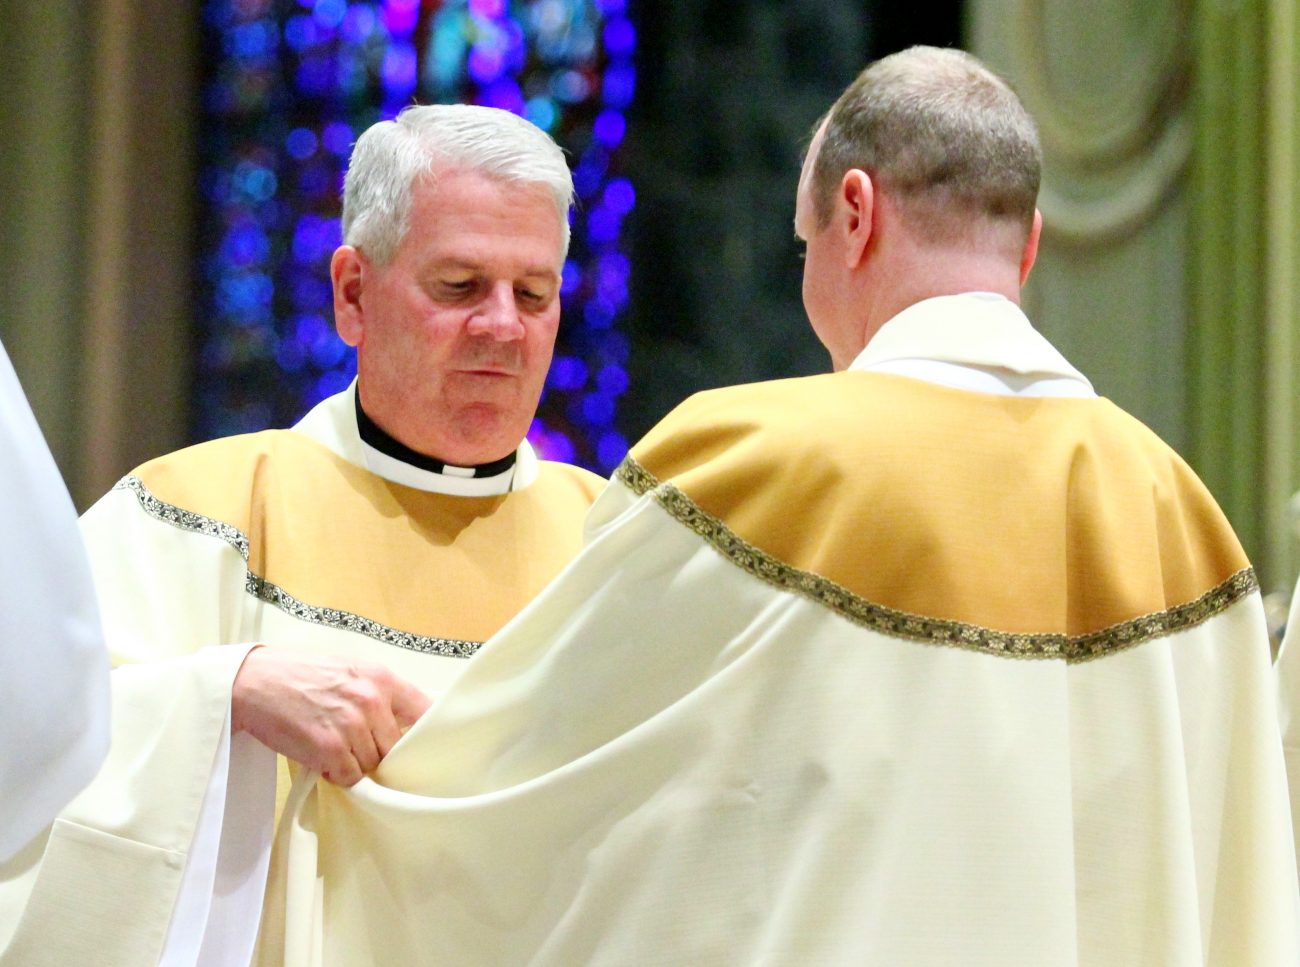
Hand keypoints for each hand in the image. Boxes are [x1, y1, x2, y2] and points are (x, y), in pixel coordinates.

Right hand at [230, 647, 430, 785]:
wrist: (253, 682)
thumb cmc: (300, 675)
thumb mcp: (349, 670)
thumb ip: (379, 693)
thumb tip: (408, 723)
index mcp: (381, 678)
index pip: (426, 711)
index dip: (428, 735)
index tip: (428, 748)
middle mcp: (371, 700)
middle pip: (397, 747)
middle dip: (380, 753)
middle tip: (358, 747)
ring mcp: (351, 726)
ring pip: (373, 765)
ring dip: (356, 764)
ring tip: (333, 747)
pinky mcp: (329, 749)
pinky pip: (350, 777)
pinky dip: (338, 774)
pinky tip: (322, 758)